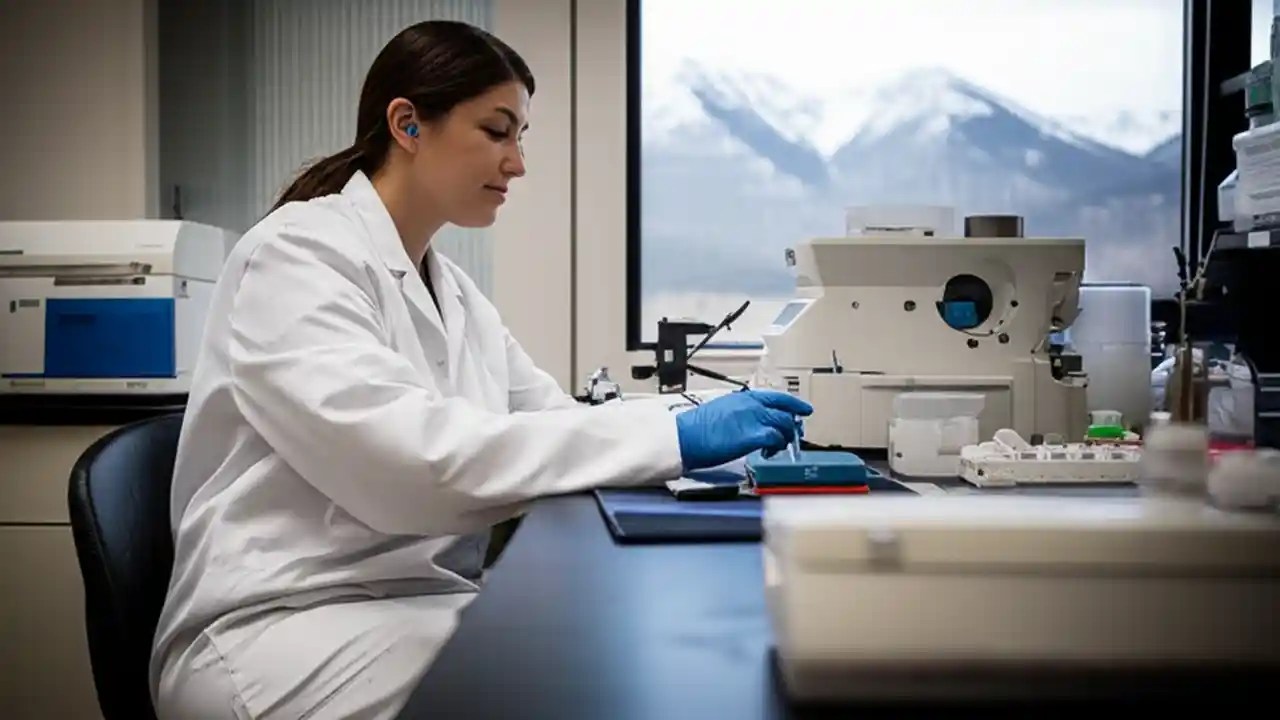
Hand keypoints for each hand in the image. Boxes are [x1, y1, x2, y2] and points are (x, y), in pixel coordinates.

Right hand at [675, 390, 813, 471]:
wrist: (683, 437)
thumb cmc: (695, 428)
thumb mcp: (721, 411)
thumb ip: (740, 413)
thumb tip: (749, 423)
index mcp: (743, 398)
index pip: (776, 397)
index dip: (794, 404)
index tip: (804, 409)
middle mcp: (751, 405)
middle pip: (785, 412)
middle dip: (792, 425)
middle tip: (793, 435)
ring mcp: (753, 419)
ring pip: (784, 425)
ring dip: (784, 438)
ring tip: (776, 448)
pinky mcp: (753, 436)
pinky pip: (775, 439)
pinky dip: (776, 447)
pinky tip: (768, 453)